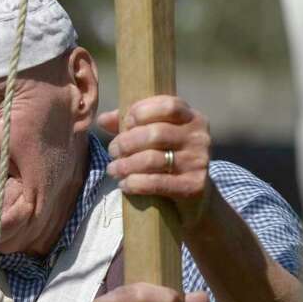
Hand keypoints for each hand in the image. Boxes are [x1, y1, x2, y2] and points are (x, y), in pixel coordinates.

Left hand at [98, 96, 212, 231]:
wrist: (197, 195)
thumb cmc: (171, 158)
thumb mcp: (156, 136)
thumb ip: (131, 124)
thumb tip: (103, 119)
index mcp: (192, 118)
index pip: (168, 106)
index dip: (142, 111)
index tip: (126, 123)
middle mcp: (199, 137)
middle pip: (157, 133)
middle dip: (127, 142)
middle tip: (113, 150)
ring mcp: (198, 162)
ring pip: (153, 159)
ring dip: (126, 164)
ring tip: (114, 169)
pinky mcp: (194, 186)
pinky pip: (157, 183)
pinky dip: (136, 183)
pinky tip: (124, 184)